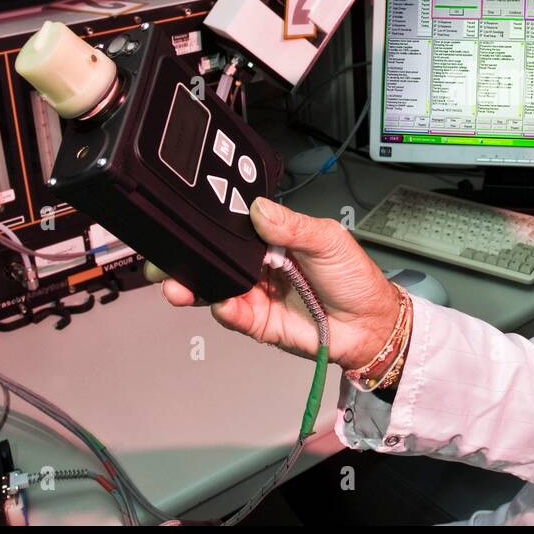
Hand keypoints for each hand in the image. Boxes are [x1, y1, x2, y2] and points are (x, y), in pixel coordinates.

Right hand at [161, 196, 402, 370]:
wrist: (370, 324)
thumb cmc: (354, 277)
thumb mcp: (329, 240)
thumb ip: (293, 225)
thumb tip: (259, 209)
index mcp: (272, 238)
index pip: (231, 228)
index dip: (207, 226)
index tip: (184, 221)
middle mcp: (257, 264)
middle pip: (213, 258)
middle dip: (184, 258)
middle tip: (163, 260)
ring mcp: (255, 293)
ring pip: (213, 287)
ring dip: (192, 286)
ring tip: (178, 286)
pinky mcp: (258, 322)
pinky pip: (233, 314)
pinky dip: (223, 309)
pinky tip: (222, 302)